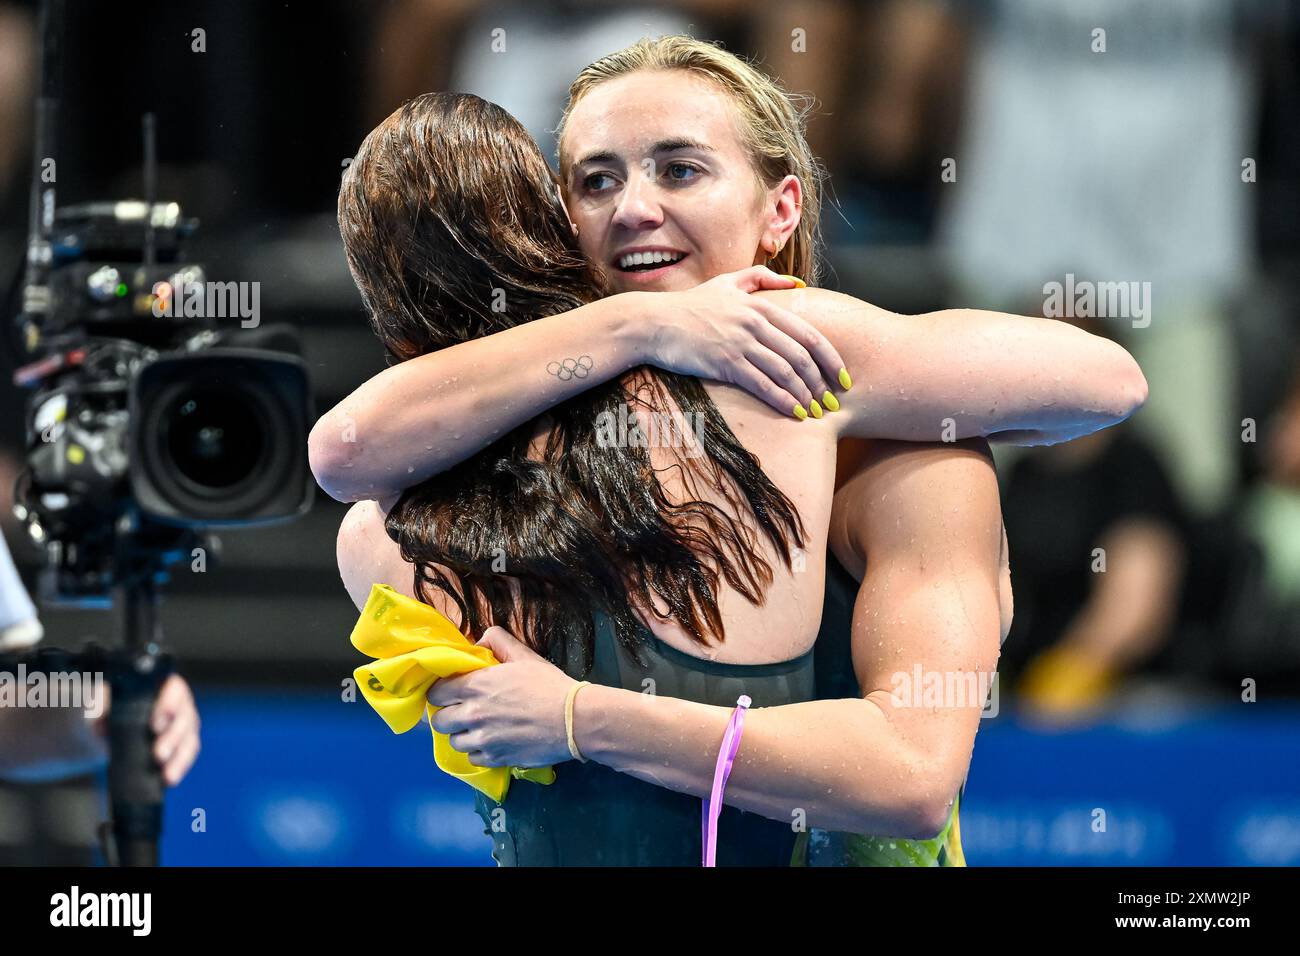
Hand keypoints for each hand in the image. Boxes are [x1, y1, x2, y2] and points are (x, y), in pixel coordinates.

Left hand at [426, 627, 576, 768]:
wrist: (574, 720)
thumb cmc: (549, 685)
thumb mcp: (523, 655)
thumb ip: (497, 640)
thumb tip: (479, 641)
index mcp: (475, 685)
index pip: (435, 693)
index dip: (442, 692)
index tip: (452, 693)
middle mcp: (472, 714)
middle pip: (439, 721)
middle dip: (448, 715)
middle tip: (463, 711)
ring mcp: (483, 740)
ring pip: (453, 742)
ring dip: (463, 735)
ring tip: (479, 729)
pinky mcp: (495, 759)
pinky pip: (472, 758)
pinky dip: (479, 751)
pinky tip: (493, 741)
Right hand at [646, 266, 849, 417]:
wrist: (653, 322)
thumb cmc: (690, 306)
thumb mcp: (727, 282)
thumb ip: (763, 278)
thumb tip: (799, 284)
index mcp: (761, 305)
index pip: (808, 334)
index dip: (830, 358)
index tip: (843, 377)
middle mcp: (755, 323)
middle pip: (802, 356)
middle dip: (823, 383)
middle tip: (832, 403)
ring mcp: (740, 343)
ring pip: (785, 372)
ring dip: (805, 396)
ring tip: (815, 412)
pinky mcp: (725, 362)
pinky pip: (763, 385)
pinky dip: (783, 401)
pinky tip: (794, 414)